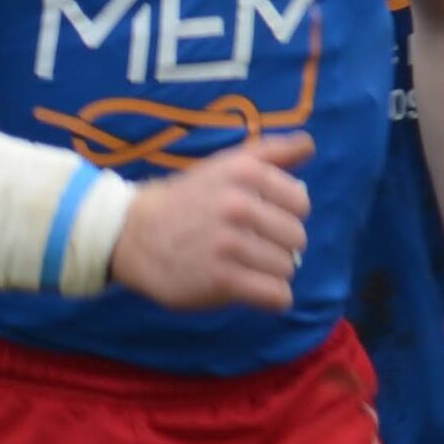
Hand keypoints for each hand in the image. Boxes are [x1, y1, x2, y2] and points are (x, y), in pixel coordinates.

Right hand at [107, 131, 312, 312]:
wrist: (134, 234)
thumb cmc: (188, 199)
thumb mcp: (226, 165)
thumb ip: (271, 152)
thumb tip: (309, 145)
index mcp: (245, 173)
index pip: (301, 204)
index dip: (285, 214)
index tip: (262, 219)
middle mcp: (239, 205)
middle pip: (297, 239)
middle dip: (278, 246)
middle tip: (250, 246)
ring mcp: (229, 244)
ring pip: (286, 269)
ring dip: (270, 273)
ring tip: (244, 266)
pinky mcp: (222, 280)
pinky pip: (276, 296)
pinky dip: (271, 298)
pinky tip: (251, 289)